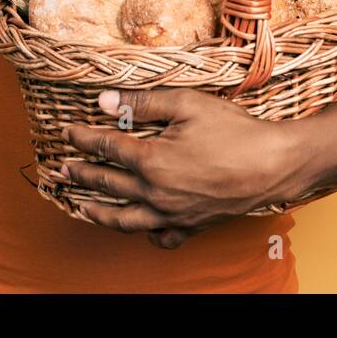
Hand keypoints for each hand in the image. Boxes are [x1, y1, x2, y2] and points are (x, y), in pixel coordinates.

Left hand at [60, 87, 302, 248]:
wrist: (275, 165)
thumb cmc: (234, 131)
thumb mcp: (187, 104)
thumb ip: (143, 102)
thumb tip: (104, 100)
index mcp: (151, 160)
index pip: (105, 148)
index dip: (83, 138)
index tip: (68, 132)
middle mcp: (155, 193)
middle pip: (106, 184)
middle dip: (80, 175)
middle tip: (61, 170)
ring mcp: (172, 214)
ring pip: (124, 219)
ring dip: (98, 211)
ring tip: (81, 206)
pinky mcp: (191, 225)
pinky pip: (160, 237)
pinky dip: (145, 233)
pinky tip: (139, 226)